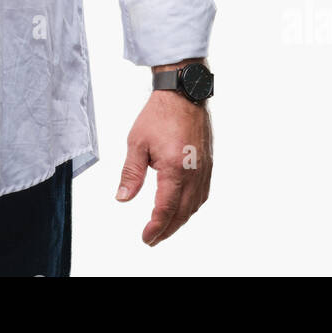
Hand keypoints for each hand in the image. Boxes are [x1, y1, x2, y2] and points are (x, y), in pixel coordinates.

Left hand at [117, 85, 212, 246]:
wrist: (184, 94)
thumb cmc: (159, 115)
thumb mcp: (137, 143)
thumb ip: (131, 174)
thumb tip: (122, 198)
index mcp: (175, 169)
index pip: (165, 209)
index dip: (155, 227)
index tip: (146, 238)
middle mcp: (194, 172)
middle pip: (182, 213)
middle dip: (167, 229)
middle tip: (152, 238)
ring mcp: (204, 169)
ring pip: (195, 206)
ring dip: (180, 220)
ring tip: (165, 227)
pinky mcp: (208, 163)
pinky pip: (203, 194)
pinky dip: (192, 207)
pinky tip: (182, 208)